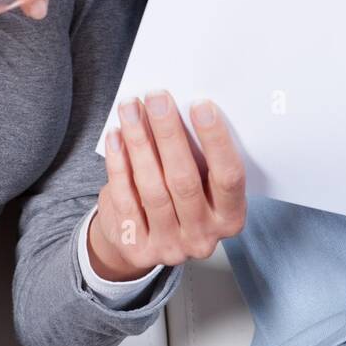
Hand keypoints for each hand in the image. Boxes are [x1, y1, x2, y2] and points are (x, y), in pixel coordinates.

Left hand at [87, 93, 245, 280]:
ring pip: (152, 188)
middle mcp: (204, 236)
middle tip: (157, 97)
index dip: (215, 140)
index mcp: (230, 216)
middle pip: (185, 180)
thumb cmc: (180, 193)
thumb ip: (198, 153)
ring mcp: (170, 246)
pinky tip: (115, 136)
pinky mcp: (138, 248)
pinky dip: (118, 164)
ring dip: (139, 142)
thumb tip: (179, 106)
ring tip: (130, 108)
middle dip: (169, 133)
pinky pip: (125, 199)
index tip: (201, 105)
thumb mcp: (201, 180)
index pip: (229, 177)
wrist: (146, 239)